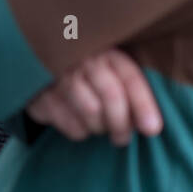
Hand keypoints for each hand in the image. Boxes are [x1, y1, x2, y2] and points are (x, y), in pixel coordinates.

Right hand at [25, 48, 162, 145]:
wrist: (42, 68)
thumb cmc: (89, 77)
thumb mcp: (111, 75)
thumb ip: (130, 93)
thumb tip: (151, 127)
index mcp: (106, 53)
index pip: (130, 78)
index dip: (144, 105)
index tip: (152, 129)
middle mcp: (82, 60)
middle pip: (111, 96)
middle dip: (121, 124)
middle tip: (122, 138)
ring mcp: (58, 75)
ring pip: (91, 111)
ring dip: (100, 128)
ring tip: (99, 129)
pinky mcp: (40, 95)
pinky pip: (70, 124)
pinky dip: (80, 132)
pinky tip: (79, 124)